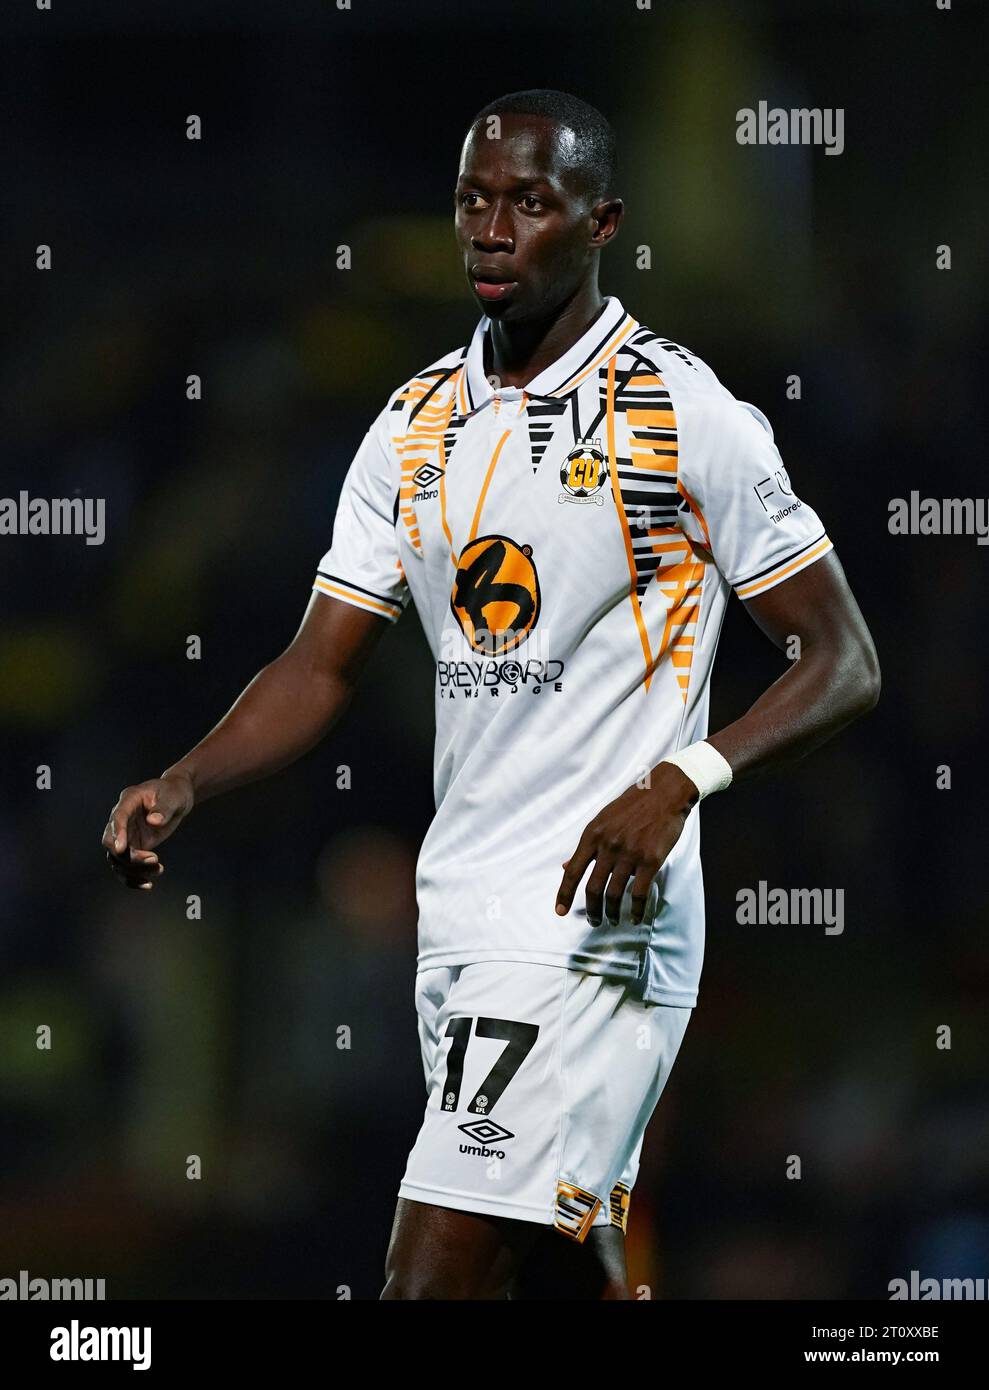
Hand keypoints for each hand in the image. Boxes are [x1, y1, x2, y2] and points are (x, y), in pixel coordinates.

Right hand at [101, 770, 194, 889]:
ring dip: (134, 869)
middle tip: (154, 860)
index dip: (117, 832)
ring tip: (159, 870)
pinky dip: (133, 877)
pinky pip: (126, 865)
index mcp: (129, 800)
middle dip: (128, 856)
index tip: (123, 849)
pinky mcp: (133, 846)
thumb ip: (164, 808)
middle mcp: (122, 818)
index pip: (118, 817)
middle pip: (112, 842)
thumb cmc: (174, 792)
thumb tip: (153, 821)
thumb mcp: (173, 797)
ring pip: (117, 858)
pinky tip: (147, 885)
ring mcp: (125, 833)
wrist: (177, 797)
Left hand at [555, 763, 697, 925]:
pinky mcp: (650, 860)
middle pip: (592, 889)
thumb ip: (586, 846)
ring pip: (614, 894)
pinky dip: (637, 910)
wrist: (664, 792)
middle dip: (591, 911)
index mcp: (592, 835)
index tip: (559, 911)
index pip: (573, 872)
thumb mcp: (602, 821)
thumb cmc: (631, 806)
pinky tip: (635, 917)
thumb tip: (566, 866)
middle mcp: (608, 846)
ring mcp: (629, 854)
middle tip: (594, 921)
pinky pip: (640, 893)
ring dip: (612, 913)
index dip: (563, 894)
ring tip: (614, 921)